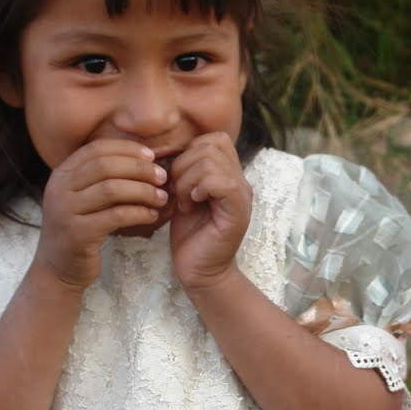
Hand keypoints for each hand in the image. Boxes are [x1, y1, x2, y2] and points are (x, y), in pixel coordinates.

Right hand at [36, 139, 167, 288]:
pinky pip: (116, 216)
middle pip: (105, 166)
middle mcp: (59, 188)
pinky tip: (152, 215)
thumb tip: (145, 158)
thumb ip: (102, 178)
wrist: (57, 268)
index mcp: (62, 174)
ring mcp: (66, 210)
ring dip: (143, 191)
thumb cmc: (81, 229)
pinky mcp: (77, 233)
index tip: (152, 155)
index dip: (127, 149)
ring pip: (112, 189)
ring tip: (161, 197)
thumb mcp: (84, 198)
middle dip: (139, 169)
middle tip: (162, 177)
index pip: (97, 149)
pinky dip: (138, 213)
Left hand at [167, 132, 251, 288]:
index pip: (215, 139)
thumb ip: (186, 171)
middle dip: (184, 165)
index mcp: (229, 175)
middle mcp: (241, 181)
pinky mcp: (238, 211)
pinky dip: (198, 189)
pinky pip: (220, 181)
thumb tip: (168, 150)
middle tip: (178, 192)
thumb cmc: (190, 235)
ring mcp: (242, 195)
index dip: (189, 151)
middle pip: (211, 145)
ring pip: (211, 161)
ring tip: (184, 202)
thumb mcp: (184, 194)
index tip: (178, 179)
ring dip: (187, 180)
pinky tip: (190, 206)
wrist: (199, 270)